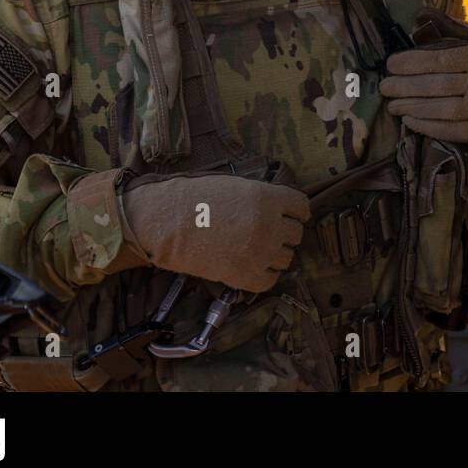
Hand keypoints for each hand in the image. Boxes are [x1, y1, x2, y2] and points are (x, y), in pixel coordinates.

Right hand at [122, 174, 309, 292]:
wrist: (166, 222)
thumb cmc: (195, 197)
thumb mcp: (236, 186)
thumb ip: (263, 198)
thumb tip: (279, 210)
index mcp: (269, 199)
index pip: (302, 208)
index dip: (295, 212)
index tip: (288, 216)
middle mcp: (270, 226)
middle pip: (297, 234)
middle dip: (285, 233)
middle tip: (268, 234)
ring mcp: (259, 252)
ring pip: (287, 258)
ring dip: (276, 254)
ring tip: (257, 250)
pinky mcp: (245, 276)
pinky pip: (270, 280)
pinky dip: (264, 275)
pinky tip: (252, 266)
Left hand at [380, 11, 467, 142]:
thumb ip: (452, 30)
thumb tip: (419, 17)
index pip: (439, 60)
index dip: (411, 63)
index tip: (390, 65)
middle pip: (435, 86)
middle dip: (404, 87)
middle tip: (384, 87)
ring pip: (440, 109)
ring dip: (411, 108)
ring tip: (392, 105)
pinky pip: (450, 131)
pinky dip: (427, 127)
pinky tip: (410, 121)